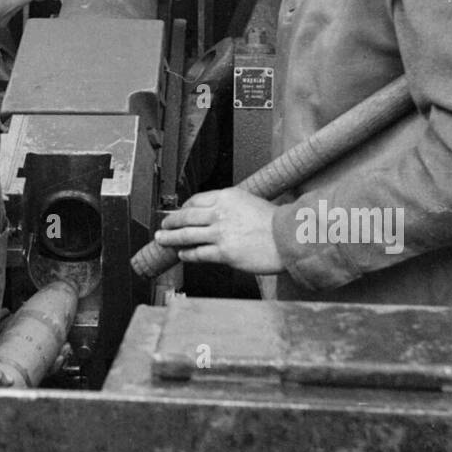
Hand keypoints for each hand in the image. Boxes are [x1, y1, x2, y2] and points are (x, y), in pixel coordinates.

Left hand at [154, 188, 283, 274]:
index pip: (195, 201)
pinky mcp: (224, 253)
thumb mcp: (248, 201)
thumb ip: (229, 206)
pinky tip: (182, 254)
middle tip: (163, 225)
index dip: (183, 208)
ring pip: (186, 235)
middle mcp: (219, 213)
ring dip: (171, 238)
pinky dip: (187, 254)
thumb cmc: (274, 222)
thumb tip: (213, 213)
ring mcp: (220, 234)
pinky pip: (198, 253)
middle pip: (185, 216)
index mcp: (225, 197)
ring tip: (162, 239)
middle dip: (170, 221)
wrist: (289, 238)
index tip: (179, 212)